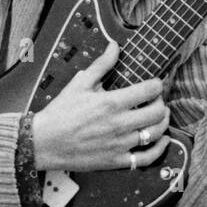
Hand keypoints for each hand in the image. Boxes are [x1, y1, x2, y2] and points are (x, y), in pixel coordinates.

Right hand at [30, 40, 170, 171]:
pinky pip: (146, 158)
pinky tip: (162, 140)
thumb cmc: (61, 112)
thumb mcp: (80, 83)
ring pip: (155, 134)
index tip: (156, 83)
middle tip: (157, 99)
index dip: (158, 84)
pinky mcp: (116, 161)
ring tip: (160, 115)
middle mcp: (119, 124)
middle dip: (161, 102)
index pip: (149, 90)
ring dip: (163, 122)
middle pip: (157, 112)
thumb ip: (101, 65)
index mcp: (111, 102)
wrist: (44, 142)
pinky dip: (159, 149)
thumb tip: (114, 46)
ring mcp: (119, 144)